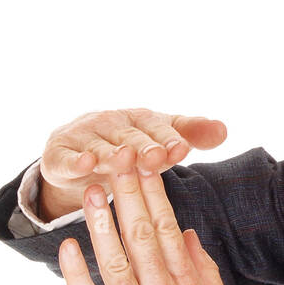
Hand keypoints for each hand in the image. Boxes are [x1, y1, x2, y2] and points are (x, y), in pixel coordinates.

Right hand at [38, 107, 227, 219]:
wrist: (77, 155)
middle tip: (158, 156)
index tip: (183, 148)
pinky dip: (75, 162)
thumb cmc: (129, 146)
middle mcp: (111, 123)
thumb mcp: (159, 139)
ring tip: (125, 159)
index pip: (157, 127)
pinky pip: (67, 159)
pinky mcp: (59, 153)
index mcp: (139, 120)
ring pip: (101, 148)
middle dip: (145, 146)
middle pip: (130, 137)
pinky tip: (86, 164)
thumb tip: (224, 129)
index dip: (169, 137)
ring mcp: (83, 137)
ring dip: (113, 154)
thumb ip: (189, 133)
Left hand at [57, 161, 243, 284]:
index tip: (141, 159)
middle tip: (116, 156)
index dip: (152, 191)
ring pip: (116, 263)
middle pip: (142, 235)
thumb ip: (202, 271)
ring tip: (89, 191)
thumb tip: (186, 233)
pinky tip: (68, 248)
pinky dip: (78, 276)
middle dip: (127, 192)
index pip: (166, 227)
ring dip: (101, 224)